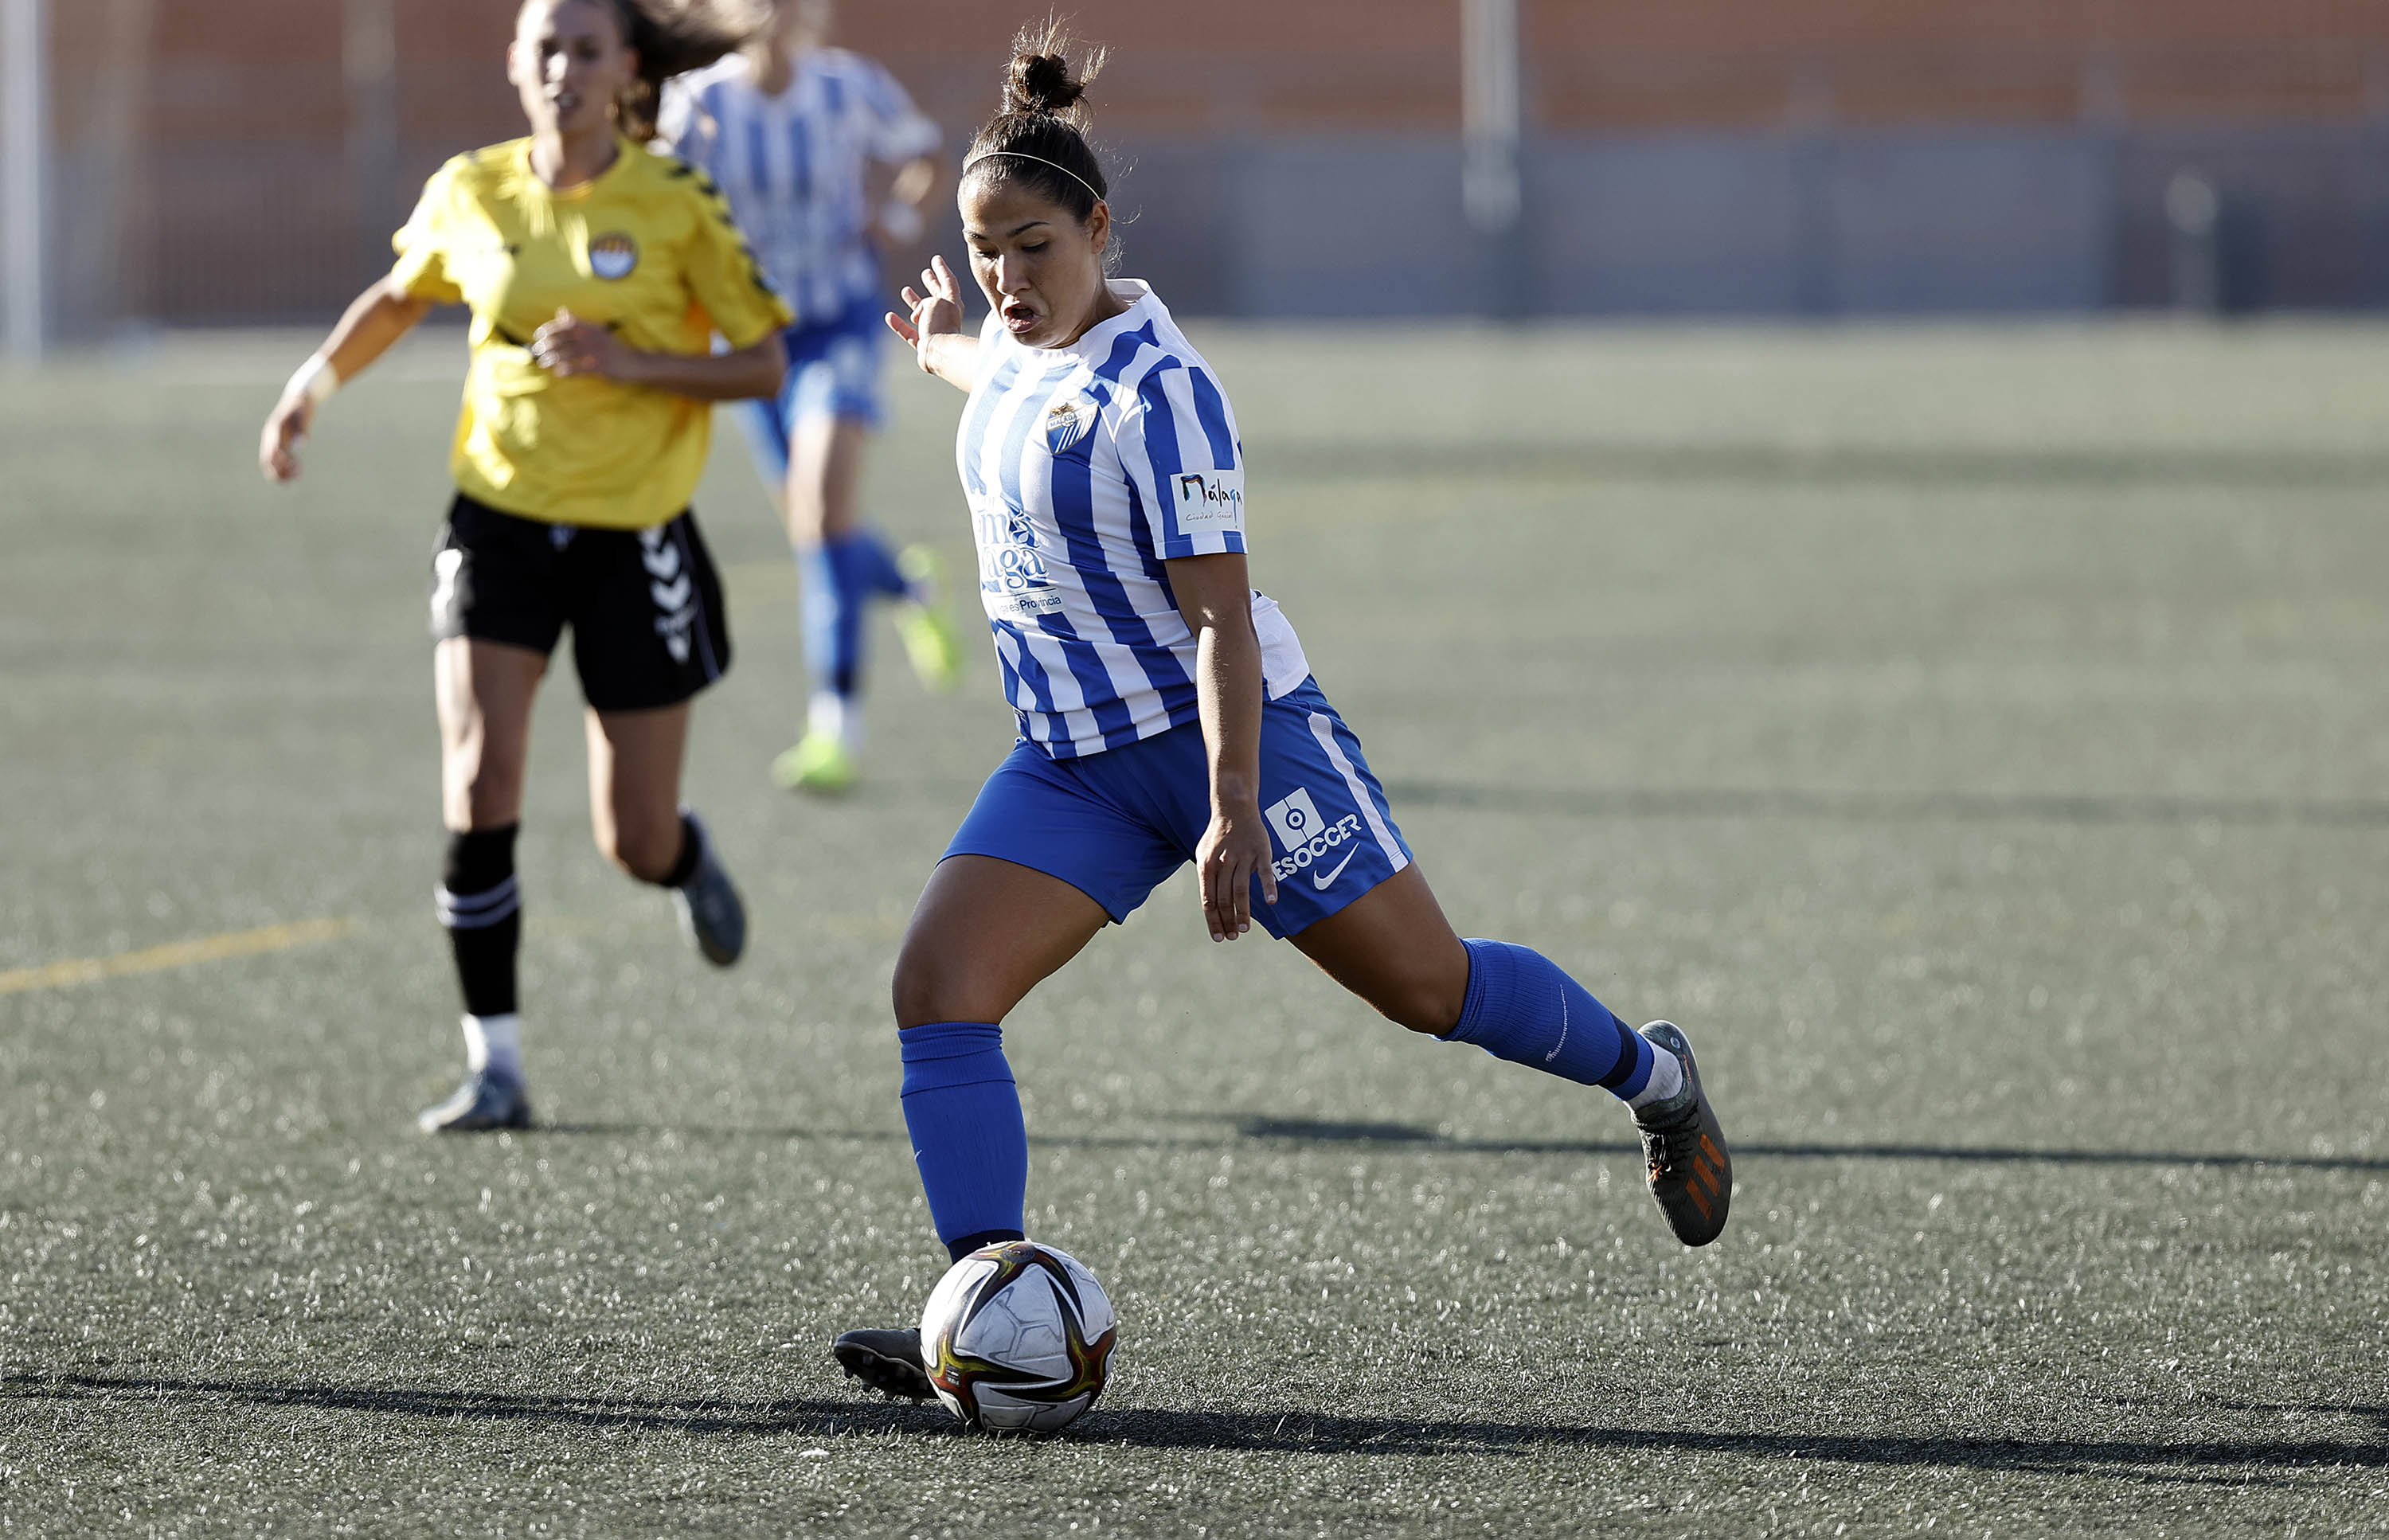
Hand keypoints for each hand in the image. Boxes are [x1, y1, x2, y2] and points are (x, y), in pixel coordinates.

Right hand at [259, 393, 314, 483]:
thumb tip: (301, 446)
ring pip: (270, 462)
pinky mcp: (278, 441)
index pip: (273, 452)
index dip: (283, 463)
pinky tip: (298, 469)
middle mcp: (270, 436)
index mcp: (275, 429)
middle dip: (280, 472)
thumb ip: (302, 429)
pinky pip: (276, 458)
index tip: (298, 466)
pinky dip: (284, 467)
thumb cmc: (304, 405)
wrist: (300, 396)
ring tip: (297, 475)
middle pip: (267, 461)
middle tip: (298, 474)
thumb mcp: (305, 415)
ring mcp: (273, 439)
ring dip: (281, 472)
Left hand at [532, 308, 634, 379]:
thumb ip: (578, 322)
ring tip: (542, 363)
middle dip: (547, 345)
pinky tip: (559, 373)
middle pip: (563, 339)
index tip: (537, 336)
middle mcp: (592, 338)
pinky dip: (568, 370)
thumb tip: (562, 311)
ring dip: (552, 359)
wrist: (634, 362)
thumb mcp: (596, 331)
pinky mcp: (601, 366)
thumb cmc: (612, 348)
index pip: (564, 325)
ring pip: (568, 354)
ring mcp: (596, 352)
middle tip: (536, 351)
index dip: (548, 329)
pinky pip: (579, 368)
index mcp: (590, 328)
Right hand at [884, 254, 964, 369]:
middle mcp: (946, 316)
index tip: (936, 258)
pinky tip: (889, 316)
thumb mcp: (934, 302)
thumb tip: (918, 313)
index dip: (942, 269)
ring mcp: (935, 330)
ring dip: (914, 301)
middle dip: (932, 283)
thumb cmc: (941, 325)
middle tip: (925, 273)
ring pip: (922, 313)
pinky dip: (899, 324)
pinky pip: (909, 332)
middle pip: (938, 296)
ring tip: (905, 290)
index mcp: (953, 303)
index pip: (948, 281)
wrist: (940, 352)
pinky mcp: (924, 344)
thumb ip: (926, 302)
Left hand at [1195, 801, 1278, 942]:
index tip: (1219, 938)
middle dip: (1228, 921)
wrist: (1234, 807)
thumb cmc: (1217, 835)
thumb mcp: (1203, 854)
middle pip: (1224, 898)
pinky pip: (1265, 872)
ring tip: (1243, 930)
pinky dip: (1268, 886)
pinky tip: (1271, 902)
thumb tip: (1209, 906)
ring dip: (1242, 912)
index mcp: (1207, 865)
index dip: (1213, 921)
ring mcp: (1243, 857)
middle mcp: (1223, 862)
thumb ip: (1206, 878)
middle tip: (1233, 937)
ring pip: (1241, 889)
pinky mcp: (1261, 852)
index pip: (1208, 900)